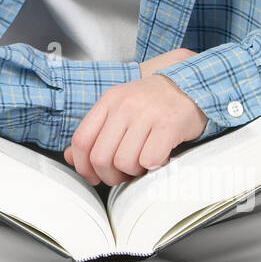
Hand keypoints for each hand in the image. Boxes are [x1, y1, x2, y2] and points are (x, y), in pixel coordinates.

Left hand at [64, 49, 206, 185]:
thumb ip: (94, 132)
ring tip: (142, 163)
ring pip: (124, 162)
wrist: (189, 85)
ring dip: (133, 172)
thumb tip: (71, 157)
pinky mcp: (169, 124)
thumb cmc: (153, 102)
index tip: (93, 176)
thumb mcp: (118, 110)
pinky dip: (152, 168)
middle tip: (122, 174)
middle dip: (109, 175)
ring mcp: (147, 114)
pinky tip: (158, 158)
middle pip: (100, 157)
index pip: (81, 140)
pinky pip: (150, 160)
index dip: (83, 166)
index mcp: (108, 101)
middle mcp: (124, 105)